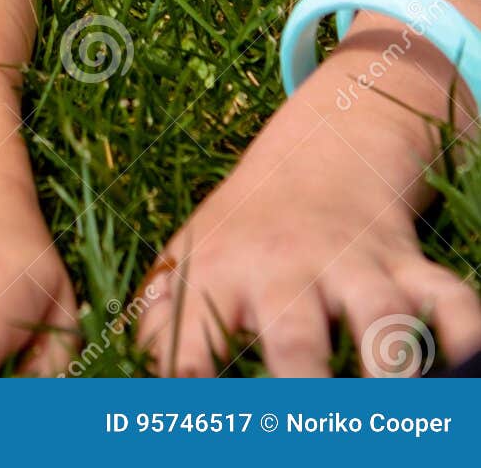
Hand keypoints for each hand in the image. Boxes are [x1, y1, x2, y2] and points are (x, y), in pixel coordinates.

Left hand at [136, 109, 480, 376]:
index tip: (192, 404)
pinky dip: (464, 330)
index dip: (189, 379)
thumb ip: (159, 332)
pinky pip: (450, 299)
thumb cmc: (240, 236)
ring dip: (390, 365)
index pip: (190, 338)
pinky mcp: (410, 268)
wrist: (321, 153)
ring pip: (380, 317)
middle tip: (310, 425)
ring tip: (394, 406)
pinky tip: (463, 362)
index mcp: (220, 276)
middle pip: (294, 336)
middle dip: (301, 388)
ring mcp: (353, 267)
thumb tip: (131, 392)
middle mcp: (287, 271)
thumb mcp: (185, 264)